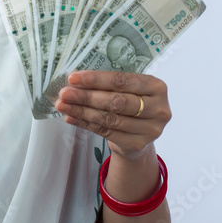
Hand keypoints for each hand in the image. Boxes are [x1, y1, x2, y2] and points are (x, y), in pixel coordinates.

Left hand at [55, 71, 170, 159]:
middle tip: (65, 93)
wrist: (140, 135)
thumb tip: (75, 80)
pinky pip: (106, 132)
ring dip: (82, 111)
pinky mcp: (138, 145)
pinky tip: (71, 118)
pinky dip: (85, 124)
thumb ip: (109, 85)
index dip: (96, 79)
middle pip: (116, 101)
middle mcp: (158, 109)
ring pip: (109, 118)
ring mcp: (150, 130)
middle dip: (87, 96)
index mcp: (157, 87)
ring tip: (63, 105)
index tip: (74, 78)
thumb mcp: (129, 90)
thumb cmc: (131, 104)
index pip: (123, 81)